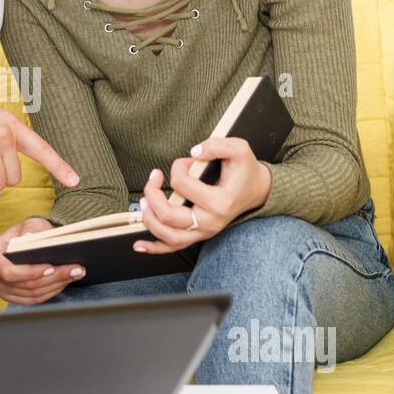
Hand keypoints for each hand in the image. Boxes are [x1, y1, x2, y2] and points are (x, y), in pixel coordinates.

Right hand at [0, 216, 84, 304]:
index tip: (51, 268)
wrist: (26, 241)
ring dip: (56, 285)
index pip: (9, 271)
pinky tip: (65, 282)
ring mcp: (3, 287)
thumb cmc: (27, 231)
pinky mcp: (14, 295)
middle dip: (53, 278)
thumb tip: (29, 237)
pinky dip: (51, 292)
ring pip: (32, 293)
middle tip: (76, 269)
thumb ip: (30, 229)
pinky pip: (34, 299)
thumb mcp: (29, 223)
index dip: (30, 273)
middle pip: (25, 284)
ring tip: (76, 273)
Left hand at [134, 137, 272, 254]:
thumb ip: (217, 145)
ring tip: (144, 201)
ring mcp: (203, 232)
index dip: (178, 167)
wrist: (255, 190)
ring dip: (149, 219)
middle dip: (153, 194)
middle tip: (154, 176)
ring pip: (167, 236)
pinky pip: (172, 247)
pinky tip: (138, 244)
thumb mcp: (238, 149)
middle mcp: (210, 222)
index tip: (186, 161)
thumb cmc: (244, 170)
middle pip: (169, 216)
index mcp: (220, 202)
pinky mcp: (197, 236)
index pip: (182, 185)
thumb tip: (194, 152)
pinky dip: (154, 247)